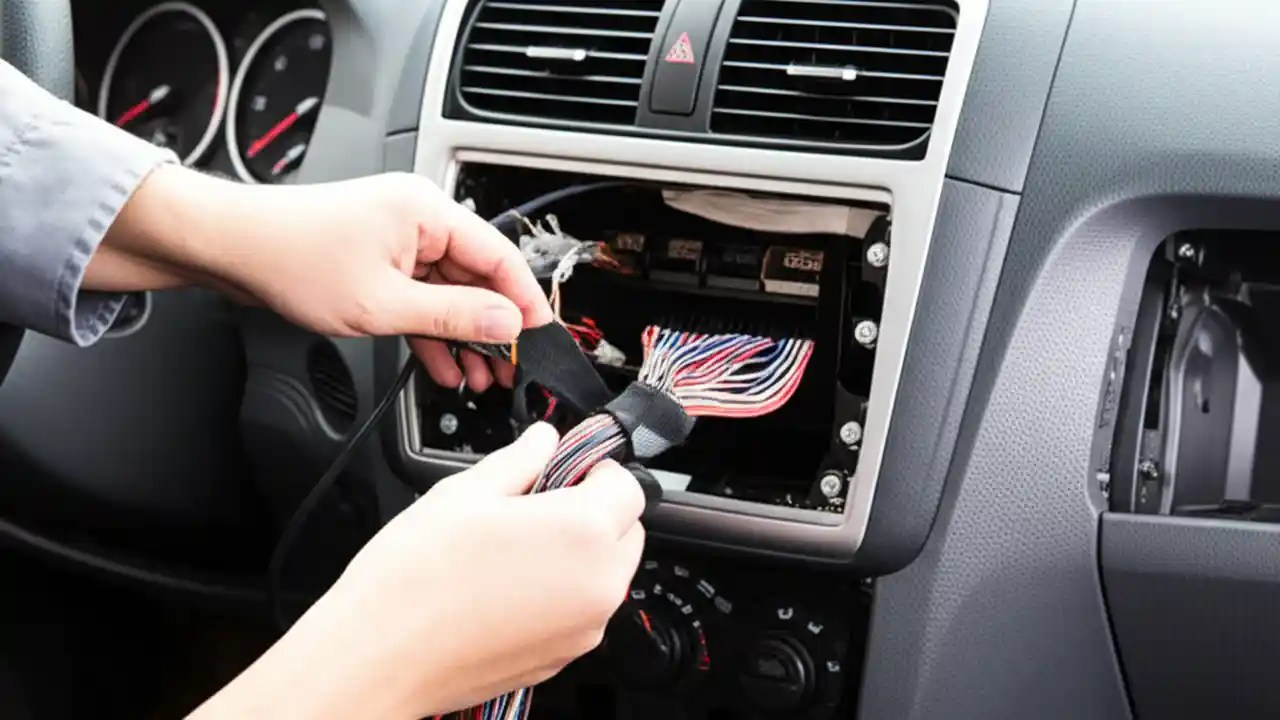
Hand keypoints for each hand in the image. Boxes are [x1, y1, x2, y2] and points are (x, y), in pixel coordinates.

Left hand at [89, 166, 551, 391]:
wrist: (232, 249)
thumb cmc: (293, 259)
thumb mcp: (383, 303)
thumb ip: (452, 316)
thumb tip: (504, 323)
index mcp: (428, 212)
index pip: (499, 256)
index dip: (523, 300)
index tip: (539, 337)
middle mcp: (419, 219)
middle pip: (477, 277)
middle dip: (492, 327)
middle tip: (508, 369)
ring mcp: (399, 241)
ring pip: (450, 292)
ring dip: (463, 335)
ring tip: (479, 378)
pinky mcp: (381, 260)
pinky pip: (422, 297)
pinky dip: (433, 330)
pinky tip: (444, 365)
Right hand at [189, 423, 645, 719]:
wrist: (380, 657)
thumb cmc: (415, 579)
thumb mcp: (465, 491)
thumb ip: (520, 459)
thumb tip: (543, 440)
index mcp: (584, 532)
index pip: (627, 485)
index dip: (595, 469)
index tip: (564, 467)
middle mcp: (598, 585)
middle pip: (626, 531)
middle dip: (594, 511)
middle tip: (537, 503)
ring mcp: (584, 628)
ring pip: (606, 573)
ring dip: (580, 553)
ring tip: (515, 547)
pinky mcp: (563, 657)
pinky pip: (581, 611)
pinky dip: (561, 593)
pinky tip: (508, 584)